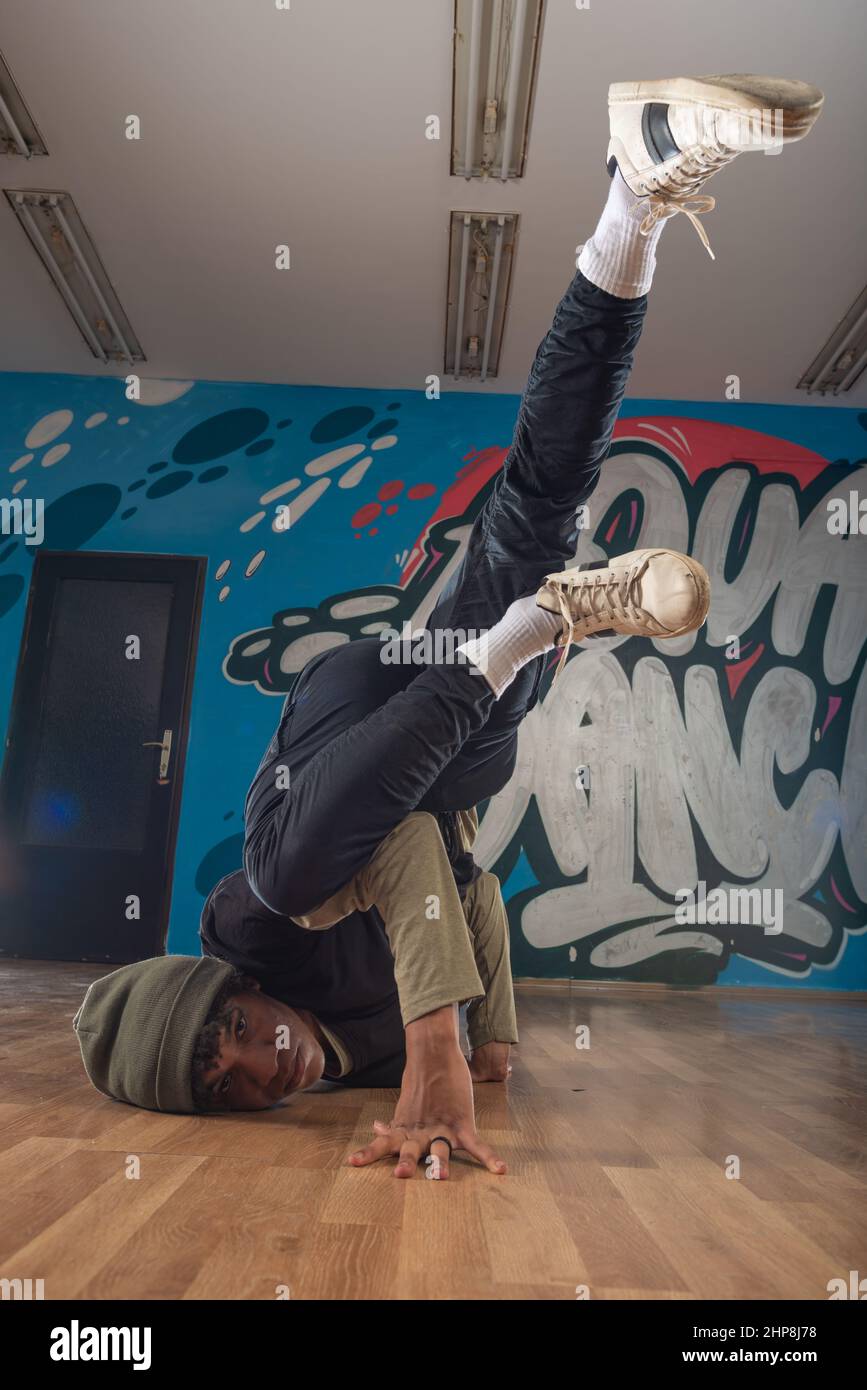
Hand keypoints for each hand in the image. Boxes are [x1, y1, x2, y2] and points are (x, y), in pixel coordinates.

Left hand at [347, 1005, 506, 1178]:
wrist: (436, 1052)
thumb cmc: (420, 1080)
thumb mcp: (405, 1105)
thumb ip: (394, 1122)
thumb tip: (377, 1127)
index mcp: (404, 1127)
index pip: (383, 1142)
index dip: (368, 1153)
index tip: (351, 1163)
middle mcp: (420, 1130)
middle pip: (410, 1149)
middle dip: (406, 1162)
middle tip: (400, 1174)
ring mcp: (442, 1126)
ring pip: (440, 1149)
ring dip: (440, 1163)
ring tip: (441, 1177)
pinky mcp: (463, 1122)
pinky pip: (477, 1144)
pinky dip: (488, 1157)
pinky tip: (500, 1169)